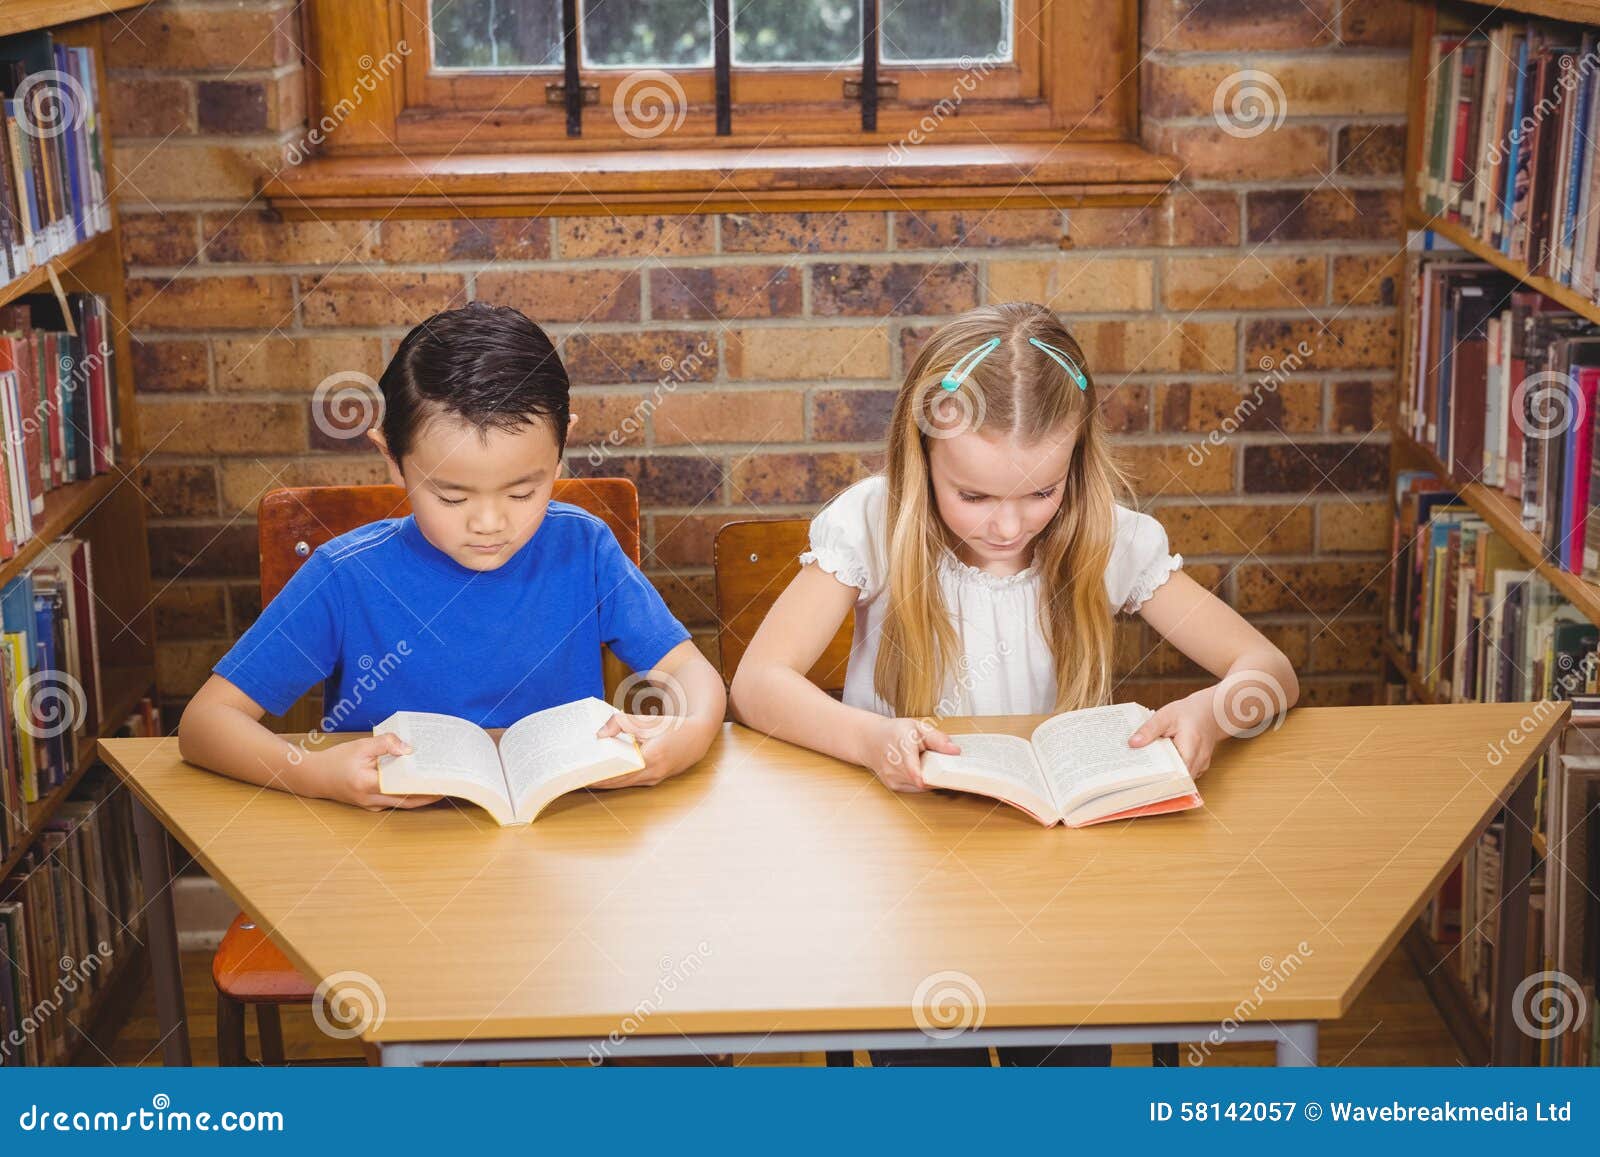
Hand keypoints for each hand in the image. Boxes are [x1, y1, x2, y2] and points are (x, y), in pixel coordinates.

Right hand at [307, 734, 443, 811]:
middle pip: (410, 801)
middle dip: (432, 794)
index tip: (444, 780)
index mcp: (369, 785)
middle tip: (451, 782)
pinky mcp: (373, 804)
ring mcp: (373, 805)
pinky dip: (410, 793)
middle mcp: (372, 800)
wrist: (313, 777)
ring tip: (441, 782)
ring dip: (422, 795)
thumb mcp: (360, 746)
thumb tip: (409, 749)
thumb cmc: (336, 760)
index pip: (405, 789)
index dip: (426, 787)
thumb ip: (385, 744)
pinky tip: (420, 781)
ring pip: (404, 803)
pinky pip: (396, 800)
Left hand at [590, 711, 715, 788]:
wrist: (698, 736)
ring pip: (623, 783)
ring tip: (582, 777)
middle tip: (573, 778)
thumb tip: (599, 735)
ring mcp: (654, 779)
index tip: (580, 775)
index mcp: (652, 757)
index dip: (599, 776)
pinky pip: (630, 782)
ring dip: (604, 782)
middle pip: (618, 781)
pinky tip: (601, 774)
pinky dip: (615, 779)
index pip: (618, 771)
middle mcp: (653, 773)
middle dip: (596, 781)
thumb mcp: (647, 720)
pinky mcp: (654, 780)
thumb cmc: (672, 726)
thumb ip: (621, 723)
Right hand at [859, 716, 960, 792]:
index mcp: (901, 743)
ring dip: (929, 777)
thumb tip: (955, 750)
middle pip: (920, 776)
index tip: (927, 781)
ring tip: (925, 763)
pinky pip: (915, 788)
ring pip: (920, 785)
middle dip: (936, 773)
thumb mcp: (918, 727)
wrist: (871, 741)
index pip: (909, 763)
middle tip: (941, 763)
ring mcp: (892, 776)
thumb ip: (937, 739)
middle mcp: (893, 763)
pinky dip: (921, 781)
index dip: (918, 775)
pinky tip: (918, 770)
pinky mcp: (893, 786)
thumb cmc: (895, 732)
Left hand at [1127, 688, 1225, 777]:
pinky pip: (1185, 775)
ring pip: (1182, 779)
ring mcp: (1201, 764)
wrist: (1210, 711)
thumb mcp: (1166, 715)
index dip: (1160, 779)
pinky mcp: (1199, 766)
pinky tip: (1161, 766)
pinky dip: (1174, 773)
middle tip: (1141, 776)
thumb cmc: (1189, 712)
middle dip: (1160, 780)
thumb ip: (1149, 729)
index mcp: (1191, 745)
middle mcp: (1199, 759)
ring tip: (1149, 771)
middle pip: (1178, 779)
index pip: (1176, 772)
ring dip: (1167, 777)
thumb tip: (1133, 743)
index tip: (1143, 779)